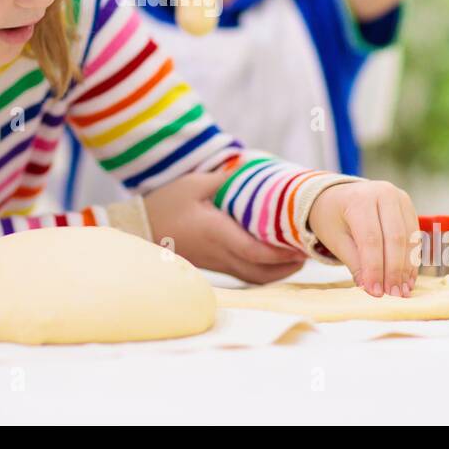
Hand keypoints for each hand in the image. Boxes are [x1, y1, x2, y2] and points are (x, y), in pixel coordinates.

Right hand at [144, 170, 307, 283]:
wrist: (139, 227)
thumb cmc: (166, 203)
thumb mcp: (195, 184)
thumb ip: (226, 180)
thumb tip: (254, 171)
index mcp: (216, 233)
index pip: (256, 251)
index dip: (282, 253)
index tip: (302, 245)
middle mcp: (219, 253)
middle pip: (260, 272)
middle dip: (287, 267)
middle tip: (308, 253)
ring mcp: (215, 263)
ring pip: (253, 278)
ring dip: (277, 273)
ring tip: (297, 259)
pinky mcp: (212, 266)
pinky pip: (243, 275)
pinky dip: (262, 272)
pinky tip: (273, 261)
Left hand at [307, 180, 419, 297]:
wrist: (337, 196)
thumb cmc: (333, 218)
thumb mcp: (336, 240)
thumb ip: (355, 263)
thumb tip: (372, 290)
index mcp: (359, 199)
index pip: (371, 239)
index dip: (375, 268)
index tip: (375, 292)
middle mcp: (383, 193)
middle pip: (395, 238)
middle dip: (394, 270)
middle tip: (393, 295)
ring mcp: (399, 198)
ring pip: (408, 238)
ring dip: (407, 267)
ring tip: (402, 291)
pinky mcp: (408, 206)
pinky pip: (414, 236)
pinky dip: (412, 259)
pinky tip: (408, 278)